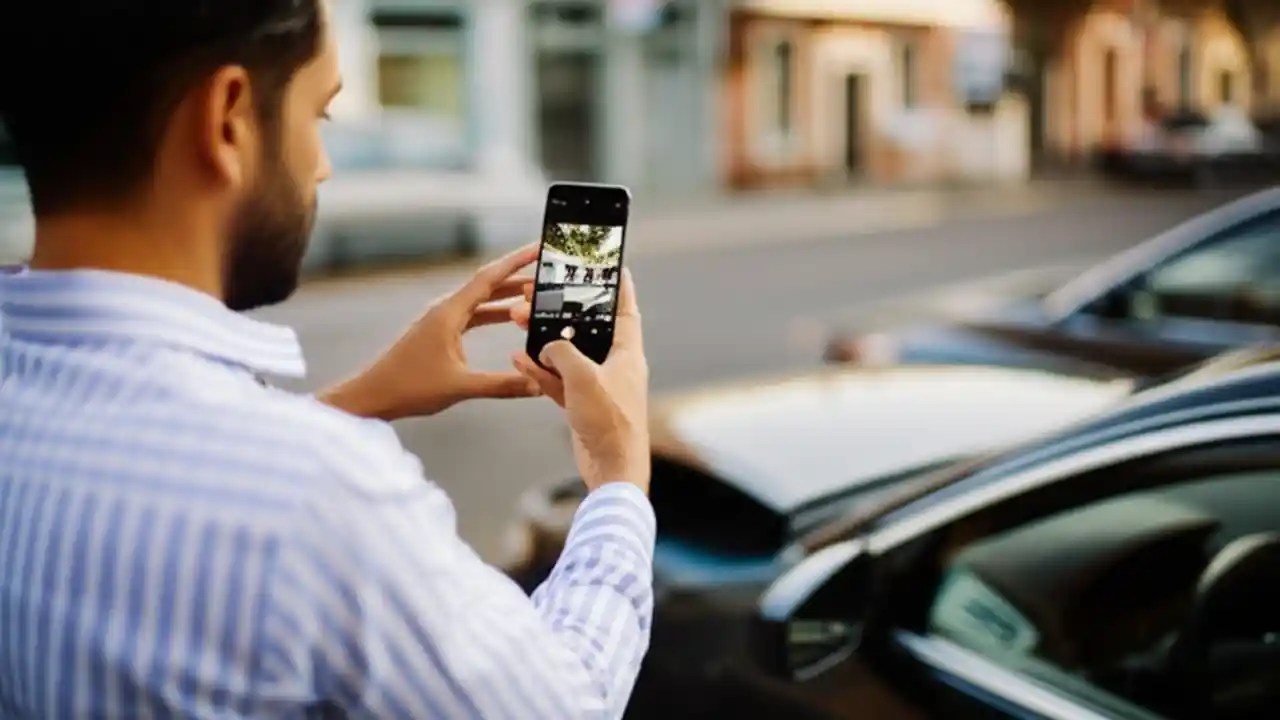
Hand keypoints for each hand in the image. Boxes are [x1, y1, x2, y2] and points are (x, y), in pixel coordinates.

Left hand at [320, 244, 542, 420]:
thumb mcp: (460, 386)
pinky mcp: (440, 333)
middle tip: (548, 274)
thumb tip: (537, 385)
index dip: (517, 261)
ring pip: (482, 301)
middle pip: (489, 285)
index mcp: (449, 312)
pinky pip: (474, 315)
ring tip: (537, 296)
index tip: (539, 248)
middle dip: (520, 278)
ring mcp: (441, 320)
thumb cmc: (408, 387)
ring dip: (509, 298)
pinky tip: (510, 320)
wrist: (372, 396)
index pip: (490, 277)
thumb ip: (502, 385)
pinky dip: (495, 314)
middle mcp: (445, 309)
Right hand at [511, 271, 650, 493]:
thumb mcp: (583, 377)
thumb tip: (549, 346)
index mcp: (627, 353)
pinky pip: (558, 380)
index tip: (612, 266)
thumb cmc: (609, 421)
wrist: (612, 468)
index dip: (619, 287)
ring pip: (568, 353)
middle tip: (538, 294)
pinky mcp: (582, 405)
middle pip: (587, 328)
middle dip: (562, 311)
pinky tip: (519, 357)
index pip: (625, 310)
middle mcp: (614, 366)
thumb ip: (563, 351)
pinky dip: (540, 369)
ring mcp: (597, 385)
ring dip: (544, 340)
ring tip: (519, 320)